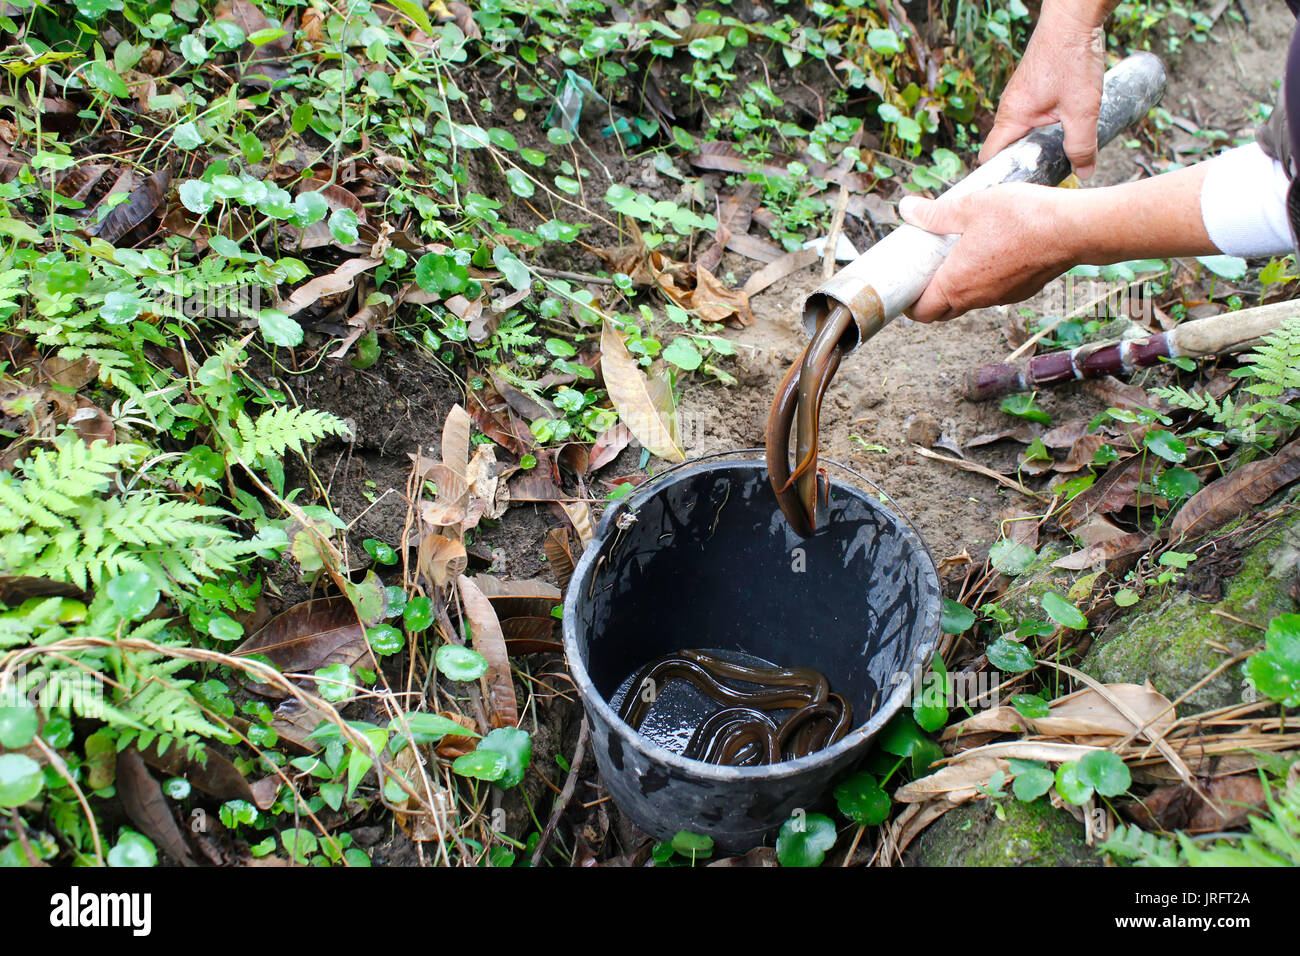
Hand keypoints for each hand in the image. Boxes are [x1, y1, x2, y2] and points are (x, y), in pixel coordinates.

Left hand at [898, 184, 1078, 322]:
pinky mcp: (1020, 291)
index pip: (922, 312)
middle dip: (929, 298)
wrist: (1074, 229)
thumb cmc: (1023, 217)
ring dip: (957, 288)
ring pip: (968, 302)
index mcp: (957, 283)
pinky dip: (982, 282)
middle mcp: (977, 298)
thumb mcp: (971, 206)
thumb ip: (937, 213)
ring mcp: (1000, 298)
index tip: (905, 287)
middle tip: (926, 270)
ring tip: (955, 257)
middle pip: (942, 311)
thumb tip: (907, 209)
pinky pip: (992, 293)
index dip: (909, 304)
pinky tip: (987, 254)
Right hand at [979, 0, 1109, 179]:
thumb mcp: (1082, 109)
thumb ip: (1082, 145)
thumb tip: (1084, 173)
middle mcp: (1010, 108)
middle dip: (1025, 164)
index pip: (990, 158)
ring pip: (1024, 132)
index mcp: (1011, 117)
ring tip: (1060, 157)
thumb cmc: (1071, 57)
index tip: (1015, 190)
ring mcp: (1022, 98)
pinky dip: (1046, 129)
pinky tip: (1067, 130)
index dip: (999, 177)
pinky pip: (1034, 118)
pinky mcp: (1036, 89)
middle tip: (1045, 178)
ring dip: (1039, 145)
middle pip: (1008, 148)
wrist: (1074, 18)